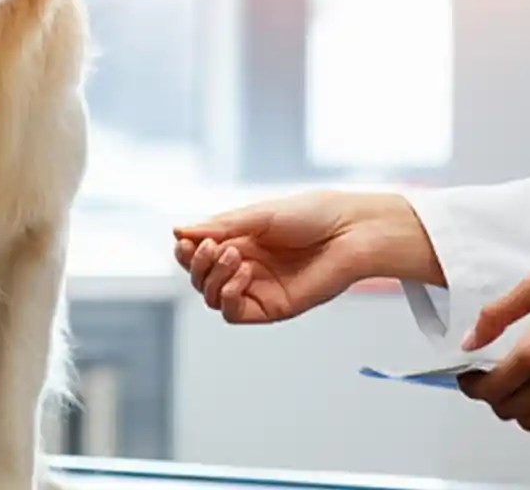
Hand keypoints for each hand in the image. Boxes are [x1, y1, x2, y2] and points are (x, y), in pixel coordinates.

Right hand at [173, 192, 441, 323]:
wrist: (351, 231)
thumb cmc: (312, 215)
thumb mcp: (258, 214)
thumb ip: (219, 226)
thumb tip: (178, 231)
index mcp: (239, 240)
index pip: (198, 253)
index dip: (185, 251)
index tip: (185, 241)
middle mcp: (245, 266)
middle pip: (199, 277)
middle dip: (196, 264)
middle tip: (214, 247)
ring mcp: (257, 287)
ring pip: (211, 297)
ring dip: (212, 277)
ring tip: (235, 256)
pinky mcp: (272, 307)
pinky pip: (233, 313)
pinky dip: (228, 296)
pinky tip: (243, 275)